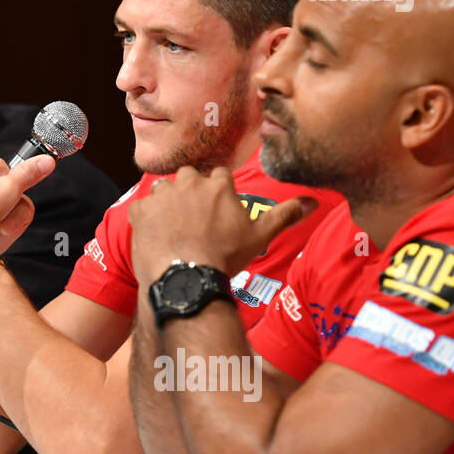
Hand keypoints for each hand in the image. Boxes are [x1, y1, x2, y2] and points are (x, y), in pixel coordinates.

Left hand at [126, 166, 316, 286]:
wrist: (186, 277)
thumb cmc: (225, 257)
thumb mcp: (260, 236)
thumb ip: (285, 214)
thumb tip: (313, 201)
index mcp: (218, 184)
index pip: (219, 176)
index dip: (218, 192)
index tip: (217, 210)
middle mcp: (189, 182)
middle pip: (190, 177)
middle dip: (192, 193)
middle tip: (195, 220)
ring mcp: (162, 194)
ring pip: (164, 189)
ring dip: (168, 203)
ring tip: (174, 228)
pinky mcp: (140, 209)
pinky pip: (143, 207)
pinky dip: (147, 219)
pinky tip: (156, 237)